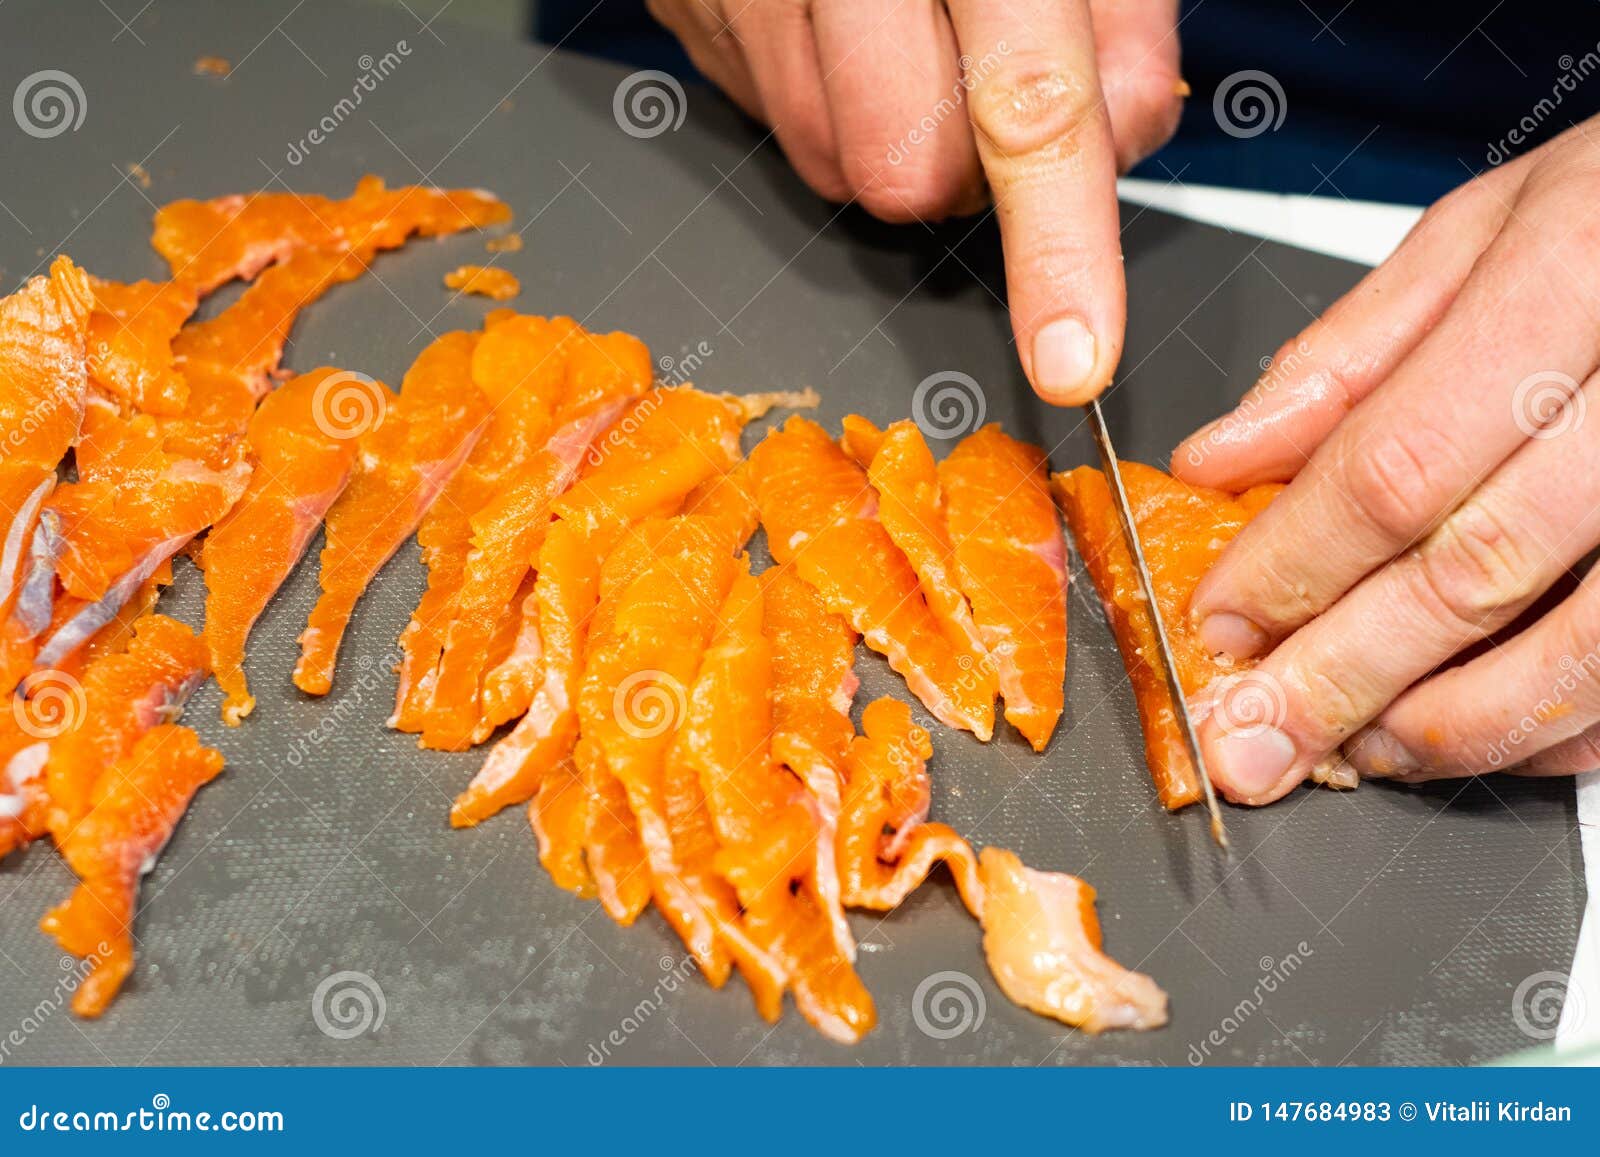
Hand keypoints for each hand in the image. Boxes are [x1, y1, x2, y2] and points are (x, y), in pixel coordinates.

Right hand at [645, 0, 1185, 403]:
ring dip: (892, 144)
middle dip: (963, 176)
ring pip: (832, 169)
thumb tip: (1126, 136)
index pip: (1026, 108)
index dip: (1058, 249)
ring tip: (906, 43)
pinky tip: (838, 25)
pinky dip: (823, 104)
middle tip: (979, 88)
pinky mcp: (687, 8)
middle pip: (904, 174)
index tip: (1073, 355)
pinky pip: (769, 124)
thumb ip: (1121, 11)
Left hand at [1171, 117, 1599, 803]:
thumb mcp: (1490, 230)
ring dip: (1448, 725)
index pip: (1399, 461)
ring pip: (1576, 650)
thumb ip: (1350, 354)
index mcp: (1578, 282)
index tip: (1219, 621)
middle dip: (1341, 675)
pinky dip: (1555, 727)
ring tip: (1354, 749)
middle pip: (1474, 571)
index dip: (1293, 562)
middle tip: (1254, 741)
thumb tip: (1220, 460)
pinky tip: (1477, 735)